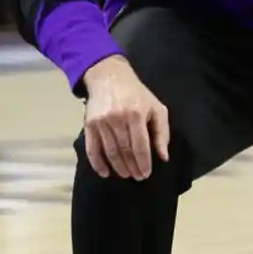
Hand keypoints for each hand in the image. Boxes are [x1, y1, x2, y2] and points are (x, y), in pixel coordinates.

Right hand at [80, 55, 169, 180]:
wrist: (109, 76)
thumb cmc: (137, 94)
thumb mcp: (156, 107)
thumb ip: (162, 132)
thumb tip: (163, 157)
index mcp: (136, 114)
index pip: (141, 146)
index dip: (144, 163)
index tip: (146, 174)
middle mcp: (118, 118)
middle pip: (125, 151)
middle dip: (132, 167)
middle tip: (137, 176)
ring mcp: (102, 122)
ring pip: (110, 152)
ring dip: (118, 167)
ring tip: (125, 174)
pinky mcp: (89, 124)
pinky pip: (92, 149)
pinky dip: (97, 164)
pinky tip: (105, 173)